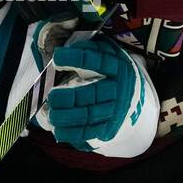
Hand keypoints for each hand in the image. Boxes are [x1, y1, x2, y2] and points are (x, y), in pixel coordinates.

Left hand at [36, 37, 156, 156]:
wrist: (130, 93)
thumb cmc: (108, 70)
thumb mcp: (104, 54)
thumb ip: (87, 50)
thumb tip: (60, 53)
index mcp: (116, 66)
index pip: (97, 60)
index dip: (76, 58)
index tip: (57, 58)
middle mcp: (119, 88)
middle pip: (93, 93)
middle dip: (70, 97)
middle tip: (52, 97)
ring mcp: (116, 108)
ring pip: (90, 114)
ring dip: (68, 117)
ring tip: (52, 115)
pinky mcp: (111, 125)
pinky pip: (91, 131)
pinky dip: (73, 133)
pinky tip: (59, 131)